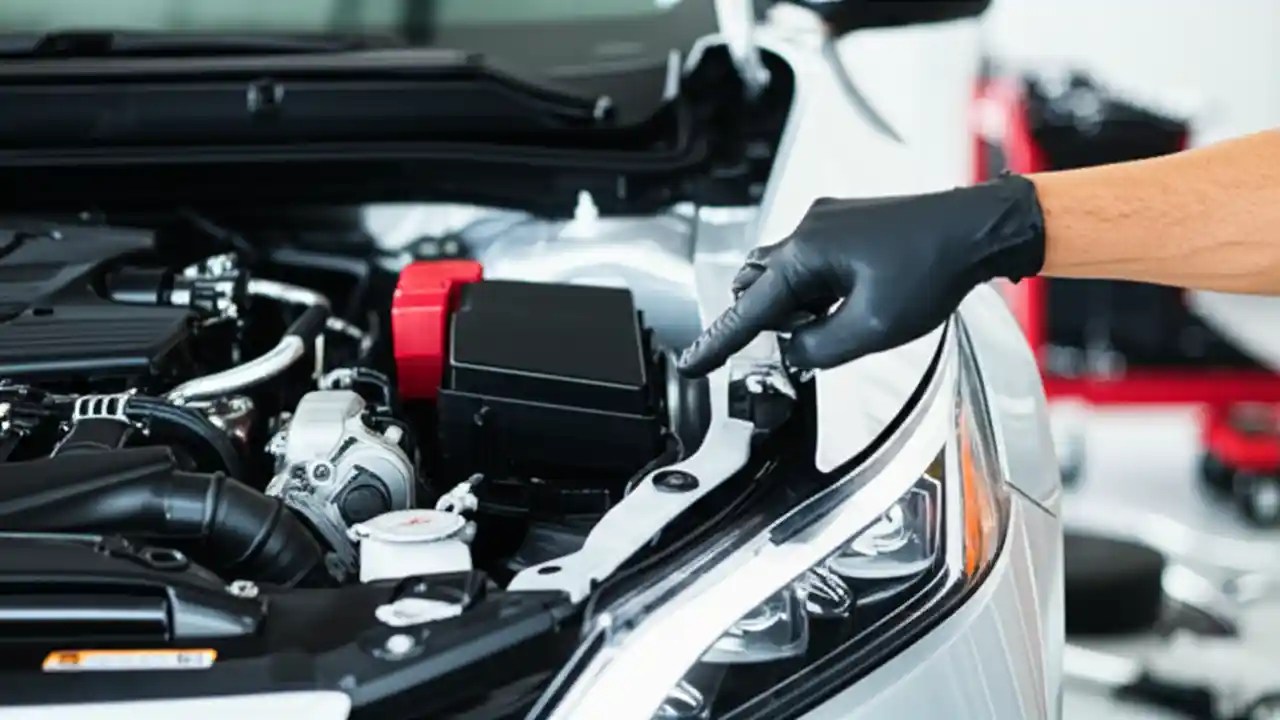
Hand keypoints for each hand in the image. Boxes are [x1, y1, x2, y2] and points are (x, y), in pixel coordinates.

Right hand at [677, 175, 1044, 375]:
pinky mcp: (848, 226)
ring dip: (800, 307)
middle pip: (761, 284)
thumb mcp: (871, 329)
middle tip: (797, 346)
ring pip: (789, 274)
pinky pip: (814, 262)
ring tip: (843, 323)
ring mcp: (830, 223)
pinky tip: (853, 304)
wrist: (977, 230)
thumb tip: (794, 353)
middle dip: (769, 320)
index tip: (695, 363)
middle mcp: (810, 230)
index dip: (720, 342)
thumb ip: (818, 349)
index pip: (750, 308)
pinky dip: (820, 291)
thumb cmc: (934, 267)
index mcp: (806, 252)